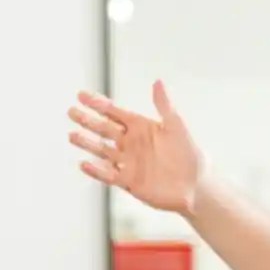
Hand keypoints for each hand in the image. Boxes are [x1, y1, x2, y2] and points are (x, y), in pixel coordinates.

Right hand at [67, 80, 205, 214]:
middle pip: (105, 129)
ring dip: (88, 143)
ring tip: (72, 135)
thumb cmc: (191, 155)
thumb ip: (164, 105)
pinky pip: (108, 175)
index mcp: (142, 128)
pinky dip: (96, 171)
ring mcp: (129, 163)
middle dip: (88, 121)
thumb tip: (158, 82)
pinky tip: (84, 163)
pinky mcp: (130, 181)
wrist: (197, 186)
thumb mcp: (177, 126)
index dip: (99, 104)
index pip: (115, 113)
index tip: (82, 95)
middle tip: (72, 111)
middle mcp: (132, 144)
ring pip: (103, 151)